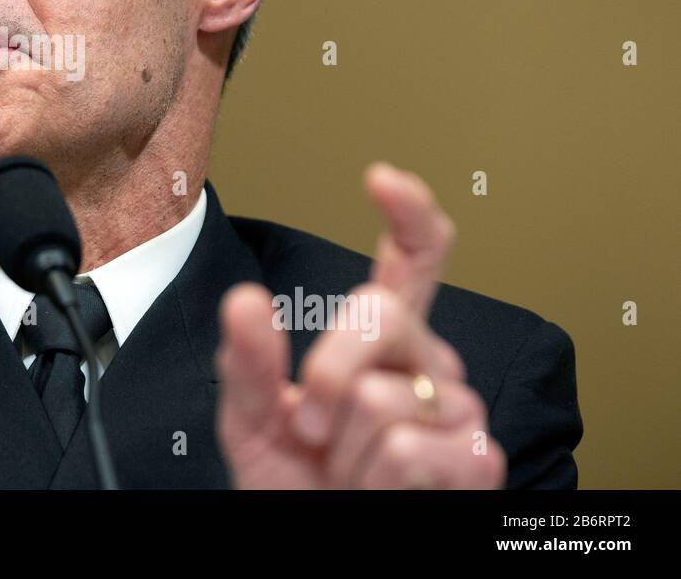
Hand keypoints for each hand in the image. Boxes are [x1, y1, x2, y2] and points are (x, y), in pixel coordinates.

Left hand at [214, 163, 505, 488]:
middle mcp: (427, 364)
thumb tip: (245, 301)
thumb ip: (245, 361)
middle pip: (378, 314)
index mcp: (380, 341)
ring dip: (344, 448)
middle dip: (325, 372)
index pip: (413, 263)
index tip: (383, 179)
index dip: (409, 214)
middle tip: (307, 426)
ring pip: (385, 399)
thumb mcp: (250, 419)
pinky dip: (375, 482)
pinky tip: (381, 490)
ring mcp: (459, 412)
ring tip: (346, 470)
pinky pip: (412, 452)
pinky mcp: (476, 462)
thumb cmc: (292, 481)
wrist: (321, 541)